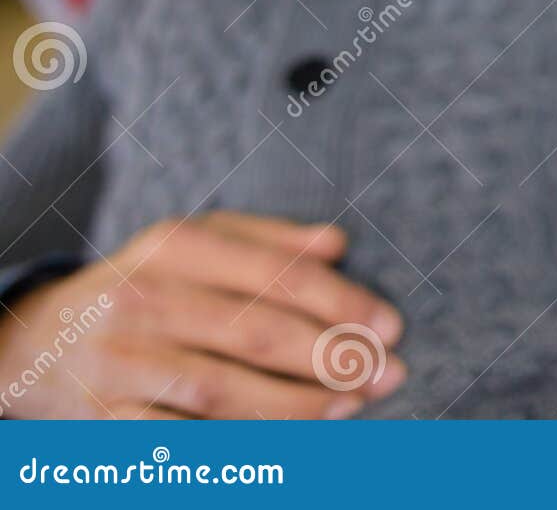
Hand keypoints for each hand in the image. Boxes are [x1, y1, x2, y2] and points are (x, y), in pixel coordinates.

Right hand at [0, 213, 405, 418]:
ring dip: (297, 404)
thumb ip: (268, 241)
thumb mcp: (194, 242)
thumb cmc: (142, 284)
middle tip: (386, 370)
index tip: (390, 324)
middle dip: (332, 355)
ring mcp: (121, 363)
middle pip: (255, 332)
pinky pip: (184, 440)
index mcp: (175, 246)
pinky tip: (291, 445)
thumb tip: (339, 244)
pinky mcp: (105, 419)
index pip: (274, 274)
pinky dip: (241, 446)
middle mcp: (144, 300)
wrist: (35, 339)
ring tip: (352, 404)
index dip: (340, 301)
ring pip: (222, 391)